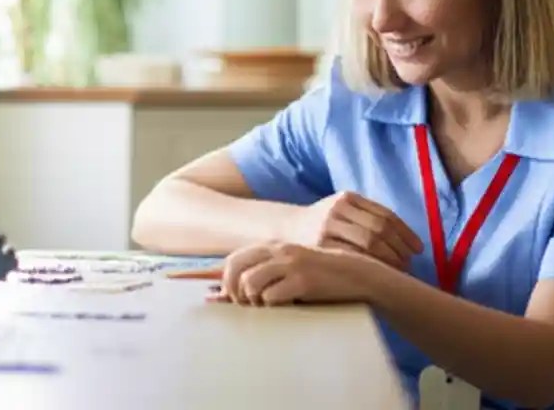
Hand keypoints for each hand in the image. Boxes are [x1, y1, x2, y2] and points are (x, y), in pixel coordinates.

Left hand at [213, 241, 378, 306]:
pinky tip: (290, 304)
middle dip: (233, 293)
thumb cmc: (316, 278)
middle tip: (246, 304)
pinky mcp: (303, 280)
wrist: (357, 275)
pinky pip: (272, 297)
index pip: (230, 260)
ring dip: (255, 301)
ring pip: (250, 285)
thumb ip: (254, 279)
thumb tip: (215, 297)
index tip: (196, 288)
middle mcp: (276, 251)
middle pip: (234, 271)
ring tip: (271, 304)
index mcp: (270, 247)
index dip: (216, 279)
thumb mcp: (285, 273)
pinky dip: (275, 305)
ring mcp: (289, 264)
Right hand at [288, 191, 422, 269]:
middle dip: (399, 248)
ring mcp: (327, 227)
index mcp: (347, 198)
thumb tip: (406, 239)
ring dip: (388, 258)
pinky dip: (370, 265)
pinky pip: (352, 256)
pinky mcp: (320, 245)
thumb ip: (367, 217)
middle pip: (379, 229)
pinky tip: (378, 273)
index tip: (418, 249)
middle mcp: (337, 209)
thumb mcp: (341, 211)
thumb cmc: (322, 224)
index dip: (406, 233)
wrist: (285, 228)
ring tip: (398, 270)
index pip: (385, 215)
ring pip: (369, 243)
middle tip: (410, 263)